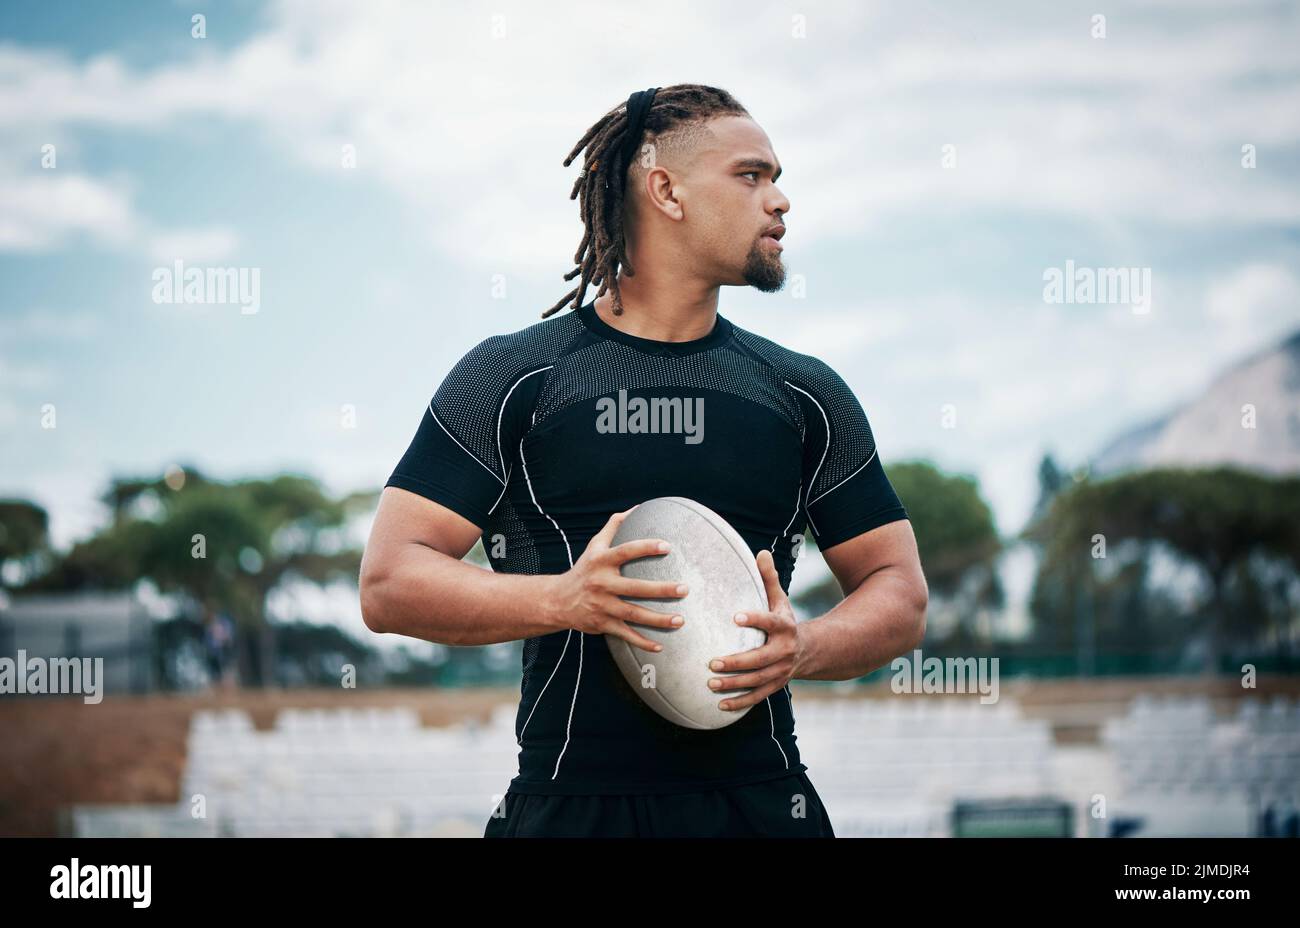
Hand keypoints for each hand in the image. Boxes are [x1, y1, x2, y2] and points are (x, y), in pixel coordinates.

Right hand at [545, 506, 687, 651]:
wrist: (558, 600)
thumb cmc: (584, 569)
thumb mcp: (594, 546)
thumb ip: (614, 526)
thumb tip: (636, 508)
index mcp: (602, 562)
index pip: (626, 552)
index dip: (646, 548)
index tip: (667, 547)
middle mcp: (601, 583)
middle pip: (635, 588)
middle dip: (661, 589)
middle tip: (684, 589)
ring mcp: (602, 606)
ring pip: (633, 614)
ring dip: (658, 619)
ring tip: (680, 620)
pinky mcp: (602, 624)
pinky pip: (625, 634)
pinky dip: (641, 642)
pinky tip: (659, 646)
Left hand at [708, 549, 802, 710]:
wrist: (810, 650)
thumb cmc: (784, 621)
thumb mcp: (780, 599)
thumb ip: (768, 578)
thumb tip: (760, 552)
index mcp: (784, 627)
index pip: (770, 622)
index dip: (754, 619)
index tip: (735, 616)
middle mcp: (784, 651)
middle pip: (760, 659)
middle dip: (736, 662)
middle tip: (712, 662)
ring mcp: (780, 671)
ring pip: (756, 681)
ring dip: (734, 684)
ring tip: (711, 682)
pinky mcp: (775, 685)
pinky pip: (757, 696)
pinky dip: (740, 702)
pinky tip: (720, 704)